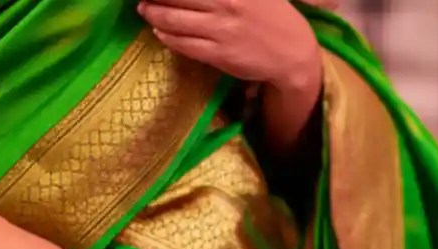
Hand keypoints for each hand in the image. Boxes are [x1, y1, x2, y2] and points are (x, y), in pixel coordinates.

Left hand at [138, 0, 320, 91]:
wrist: (292, 51)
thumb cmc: (271, 14)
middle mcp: (226, 3)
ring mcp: (221, 30)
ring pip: (172, 20)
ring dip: (152, 14)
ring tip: (145, 9)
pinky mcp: (219, 54)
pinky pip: (183, 45)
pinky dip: (166, 37)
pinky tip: (160, 31)